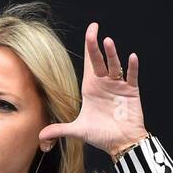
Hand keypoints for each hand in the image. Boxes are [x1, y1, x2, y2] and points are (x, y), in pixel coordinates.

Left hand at [38, 22, 147, 157]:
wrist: (121, 143)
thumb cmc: (102, 135)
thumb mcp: (78, 130)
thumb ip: (60, 129)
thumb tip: (40, 134)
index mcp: (91, 87)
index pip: (89, 62)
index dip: (89, 45)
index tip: (91, 29)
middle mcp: (104, 83)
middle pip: (99, 61)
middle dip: (95, 46)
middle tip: (93, 30)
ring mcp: (118, 86)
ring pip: (114, 66)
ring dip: (112, 55)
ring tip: (108, 42)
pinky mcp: (131, 92)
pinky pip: (131, 77)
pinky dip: (132, 68)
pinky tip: (131, 57)